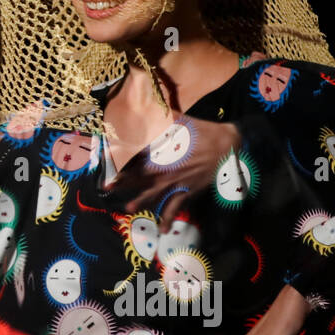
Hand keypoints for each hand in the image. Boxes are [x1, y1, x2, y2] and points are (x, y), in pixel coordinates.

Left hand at [114, 116, 242, 221]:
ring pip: (154, 195)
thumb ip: (160, 117)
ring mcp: (175, 183)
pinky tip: (164, 229)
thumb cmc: (202, 132)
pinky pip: (176, 208)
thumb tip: (144, 105)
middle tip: (106, 186)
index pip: (136, 156)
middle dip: (122, 181)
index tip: (106, 159)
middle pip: (139, 177)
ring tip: (128, 209)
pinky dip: (169, 219)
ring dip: (141, 202)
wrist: (227, 147)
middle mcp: (165, 170)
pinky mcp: (187, 192)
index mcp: (161, 152)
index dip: (120, 157)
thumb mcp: (179, 121)